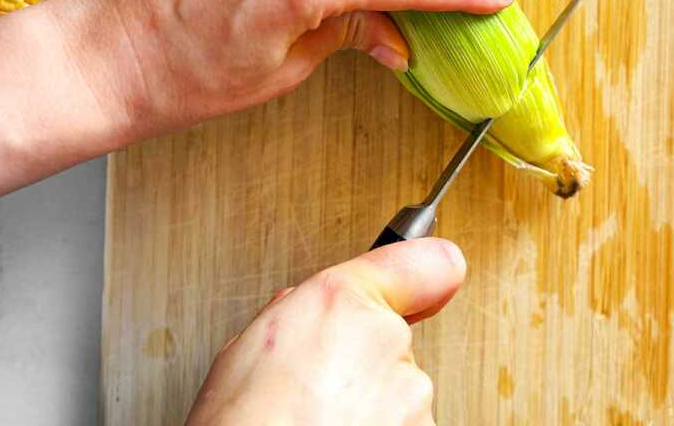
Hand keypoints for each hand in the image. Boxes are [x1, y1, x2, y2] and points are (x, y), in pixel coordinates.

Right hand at [186, 238, 465, 425]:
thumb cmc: (242, 424)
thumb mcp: (248, 347)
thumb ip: (300, 314)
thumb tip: (313, 319)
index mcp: (341, 302)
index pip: (427, 264)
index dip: (428, 273)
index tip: (430, 282)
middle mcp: (386, 339)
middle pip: (393, 340)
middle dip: (364, 360)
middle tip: (318, 387)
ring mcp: (410, 397)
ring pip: (399, 392)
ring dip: (371, 406)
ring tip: (320, 421)